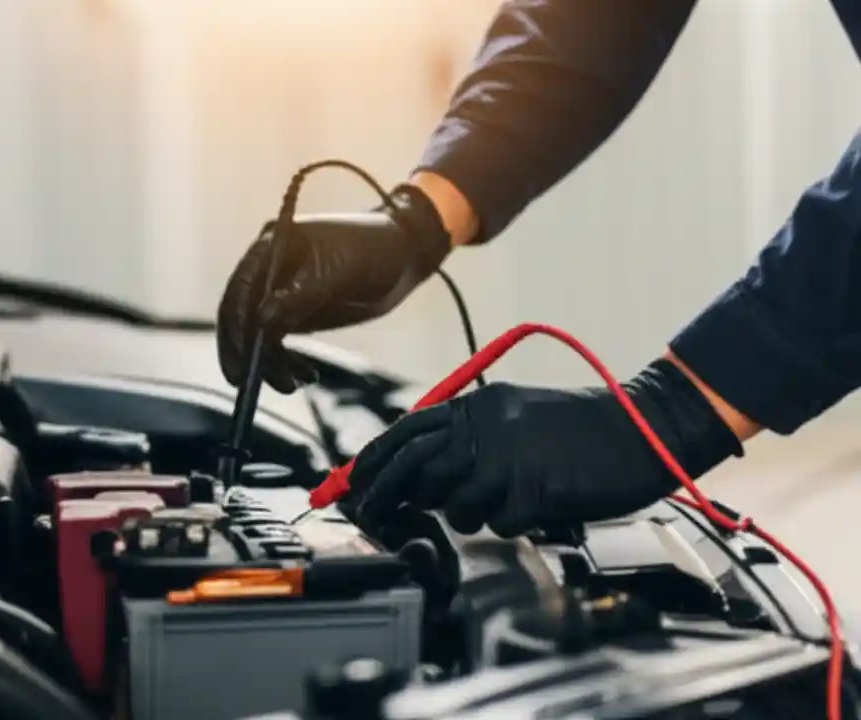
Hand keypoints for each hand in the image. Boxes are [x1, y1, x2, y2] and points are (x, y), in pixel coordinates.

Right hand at [216, 184, 451, 392]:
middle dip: (245, 351)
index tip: (239, 361)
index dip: (235, 327)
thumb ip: (299, 295)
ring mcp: (279, 293)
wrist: (403, 256)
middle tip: (248, 383)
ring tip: (293, 384)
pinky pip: (278, 342)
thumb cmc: (374, 250)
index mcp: (272, 247)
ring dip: (270, 363)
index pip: (241, 290)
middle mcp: (268, 269)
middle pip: (242, 315)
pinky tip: (306, 376)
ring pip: (259, 335)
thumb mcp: (339, 271)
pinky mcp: (294, 312)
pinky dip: (287, 363)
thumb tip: (261, 322)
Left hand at [344, 359, 743, 536]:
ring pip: (455, 504)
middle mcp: (487, 427)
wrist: (644, 428)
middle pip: (415, 466)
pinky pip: (501, 523)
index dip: (374, 458)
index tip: (353, 481)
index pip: (408, 430)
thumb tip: (417, 474)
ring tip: (497, 503)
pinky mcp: (535, 489)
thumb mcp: (515, 416)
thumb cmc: (581, 428)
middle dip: (388, 494)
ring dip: (465, 514)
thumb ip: (469, 437)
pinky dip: (511, 523)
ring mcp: (509, 458)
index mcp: (480, 404)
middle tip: (372, 514)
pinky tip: (532, 507)